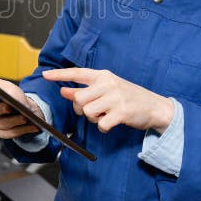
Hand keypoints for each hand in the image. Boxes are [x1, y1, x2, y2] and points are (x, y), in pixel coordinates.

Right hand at [0, 68, 44, 138]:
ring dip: (16, 121)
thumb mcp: (5, 86)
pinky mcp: (2, 133)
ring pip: (4, 124)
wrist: (23, 110)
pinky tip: (33, 126)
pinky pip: (13, 133)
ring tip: (25, 117)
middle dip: (1, 109)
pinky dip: (23, 129)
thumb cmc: (12, 96)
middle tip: (9, 107)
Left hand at [43, 68, 173, 133]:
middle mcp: (108, 84)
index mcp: (103, 75)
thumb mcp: (106, 89)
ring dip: (94, 119)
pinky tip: (112, 123)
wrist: (154, 106)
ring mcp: (115, 98)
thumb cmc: (127, 97)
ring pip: (88, 112)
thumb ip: (86, 90)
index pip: (77, 73)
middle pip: (79, 99)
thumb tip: (64, 91)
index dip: (60, 75)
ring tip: (105, 115)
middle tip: (94, 111)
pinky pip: (101, 125)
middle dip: (81, 109)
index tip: (46, 75)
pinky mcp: (122, 112)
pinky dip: (104, 128)